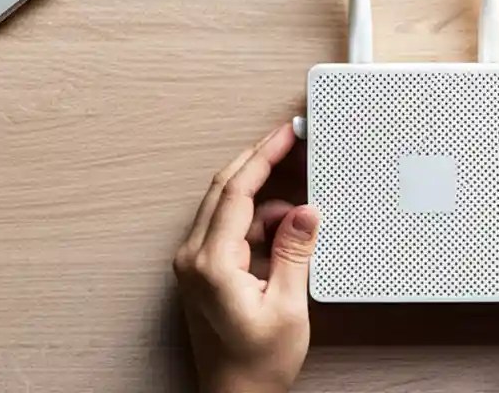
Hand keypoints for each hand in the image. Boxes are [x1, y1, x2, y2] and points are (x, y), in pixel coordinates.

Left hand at [173, 123, 319, 392]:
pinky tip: (282, 236)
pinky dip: (256, 222)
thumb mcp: (287, 306)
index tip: (284, 134)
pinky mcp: (201, 270)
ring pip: (226, 207)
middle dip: (258, 161)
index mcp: (211, 263)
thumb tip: (305, 210)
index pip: (236, 191)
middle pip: (224, 189)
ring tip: (298, 220)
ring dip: (262, 199)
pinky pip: (228, 228)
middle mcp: (193, 258)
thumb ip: (295, 252)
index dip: (263, 156)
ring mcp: (193, 263)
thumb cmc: (255, 365)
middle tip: (289, 141)